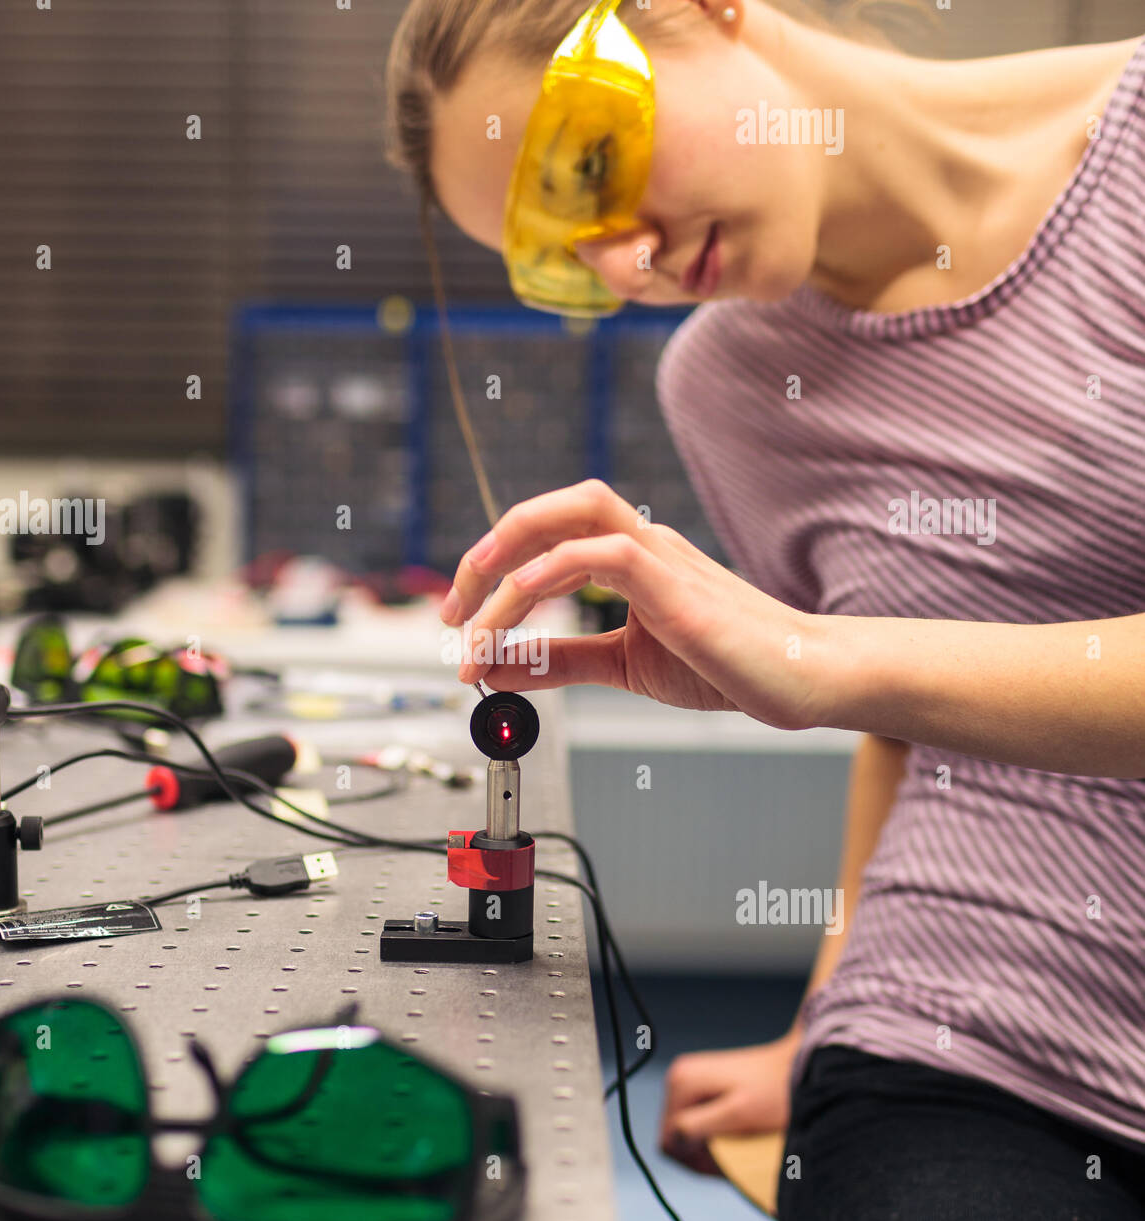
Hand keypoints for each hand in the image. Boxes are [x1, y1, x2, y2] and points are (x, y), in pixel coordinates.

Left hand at [439, 479, 839, 728]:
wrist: (801, 680)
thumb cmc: (728, 665)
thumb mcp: (624, 665)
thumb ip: (561, 661)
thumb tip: (497, 667)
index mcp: (632, 559)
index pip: (548, 537)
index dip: (494, 568)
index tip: (461, 620)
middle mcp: (643, 545)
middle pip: (553, 508)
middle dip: (488, 549)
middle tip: (452, 607)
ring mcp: (661, 557)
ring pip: (571, 518)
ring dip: (506, 563)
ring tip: (471, 615)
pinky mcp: (677, 582)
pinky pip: (605, 552)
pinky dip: (552, 570)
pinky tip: (522, 602)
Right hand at [659, 1035, 798, 1176]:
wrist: (799, 1067)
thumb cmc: (775, 1093)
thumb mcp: (739, 1114)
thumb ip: (700, 1126)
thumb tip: (671, 1140)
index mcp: (682, 1082)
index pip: (668, 1140)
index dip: (694, 1160)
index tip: (725, 1164)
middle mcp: (679, 1077)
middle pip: (675, 1135)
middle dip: (702, 1153)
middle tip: (735, 1158)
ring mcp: (690, 1081)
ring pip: (687, 1131)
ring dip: (710, 1145)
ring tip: (739, 1147)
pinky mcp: (702, 1087)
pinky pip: (697, 1121)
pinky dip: (715, 1134)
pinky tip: (737, 1136)